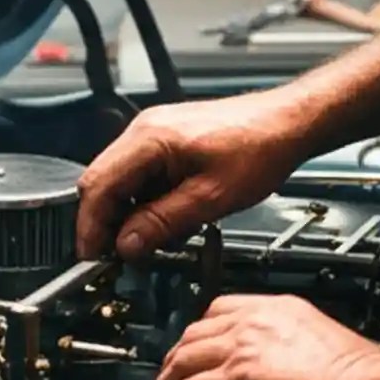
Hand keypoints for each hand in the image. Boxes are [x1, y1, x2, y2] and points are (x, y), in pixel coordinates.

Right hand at [76, 90, 319, 261]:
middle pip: (101, 182)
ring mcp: (154, 133)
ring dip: (127, 214)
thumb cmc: (260, 148)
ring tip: (149, 241)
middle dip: (104, 223)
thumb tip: (127, 245)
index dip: (91, 227)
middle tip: (116, 256)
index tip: (94, 256)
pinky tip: (165, 220)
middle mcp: (145, 130)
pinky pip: (140, 175)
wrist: (288, 123)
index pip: (97, 187)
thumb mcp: (210, 199)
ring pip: (120, 181)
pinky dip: (144, 201)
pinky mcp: (167, 140)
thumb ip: (162, 223)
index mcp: (149, 139)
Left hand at [145, 294, 379, 379]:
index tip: (191, 350)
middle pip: (195, 332)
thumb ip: (284, 349)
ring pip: (185, 358)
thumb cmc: (361, 379)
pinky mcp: (241, 376)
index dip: (198, 333)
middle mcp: (258, 318)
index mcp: (278, 307)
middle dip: (175, 356)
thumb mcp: (317, 344)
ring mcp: (246, 345)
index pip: (220, 310)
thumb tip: (268, 373)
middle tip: (165, 378)